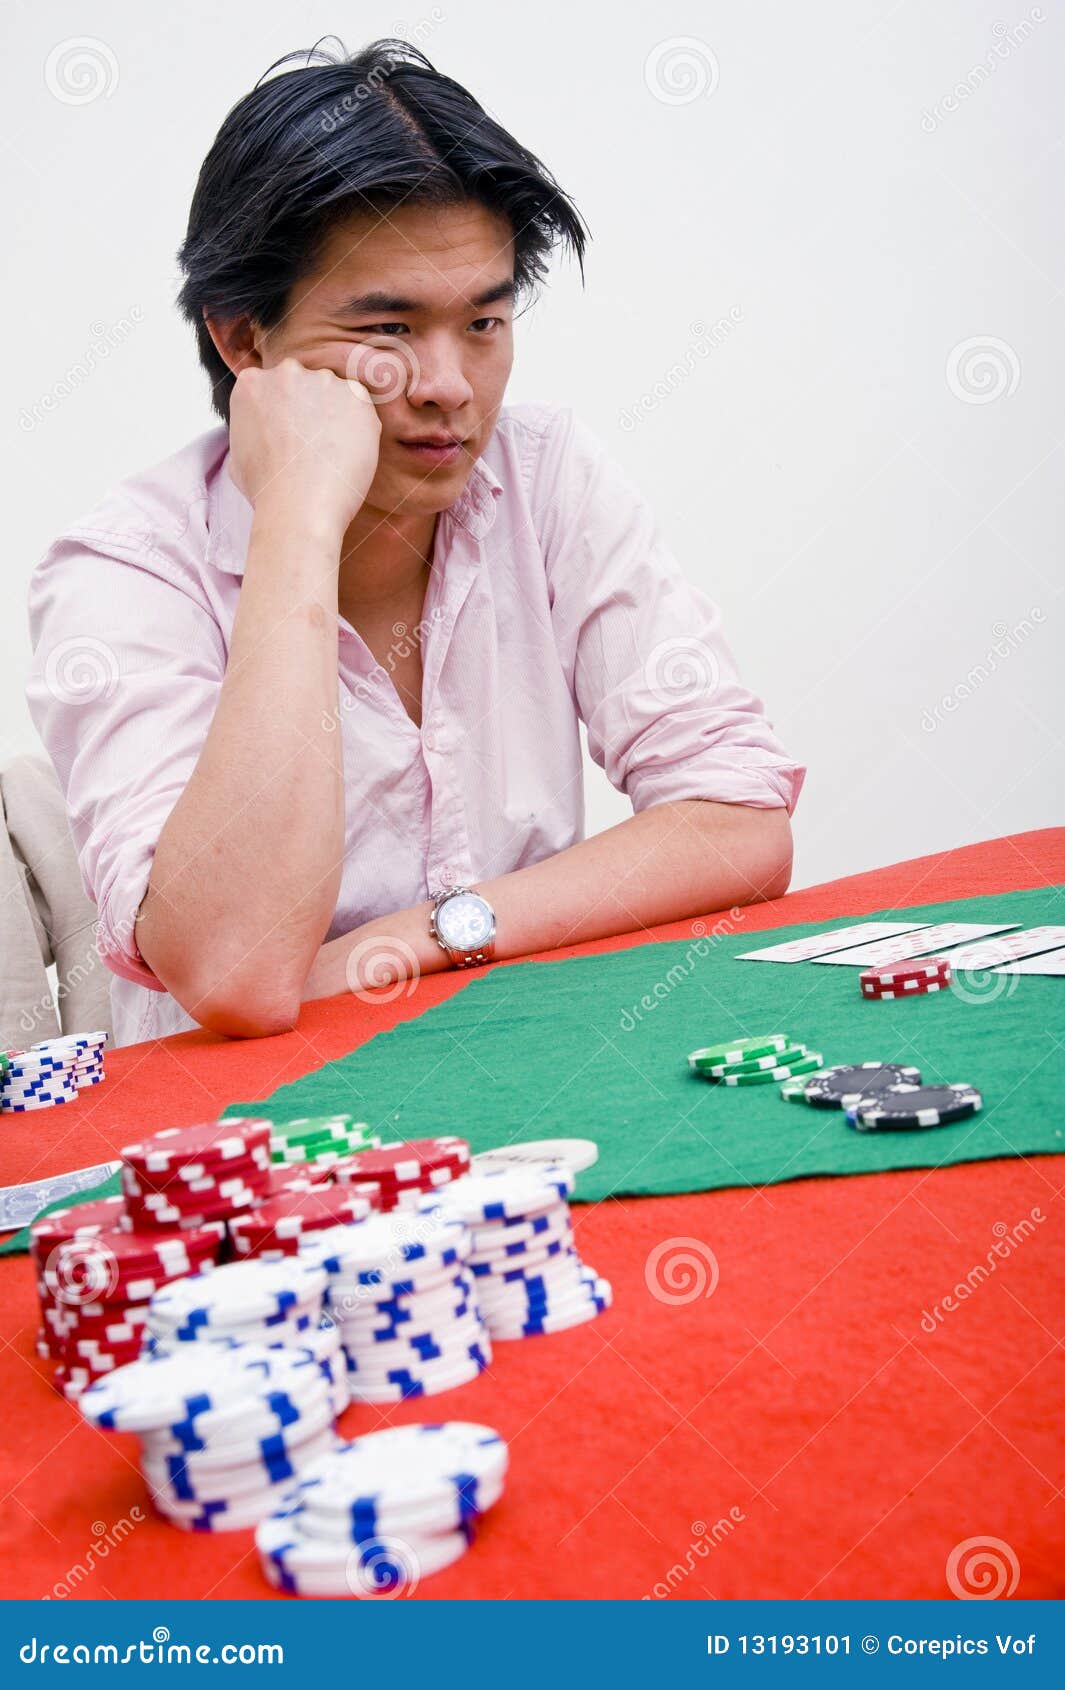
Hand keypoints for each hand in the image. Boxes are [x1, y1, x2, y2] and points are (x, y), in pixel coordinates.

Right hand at [227, 355, 382, 538]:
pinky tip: (348, 453)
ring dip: (336, 416)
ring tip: (332, 455)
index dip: (286, 415)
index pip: (274, 388)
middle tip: (314, 447)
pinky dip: (359, 426)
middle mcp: (286, 372)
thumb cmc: (267, 491)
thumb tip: (261, 432)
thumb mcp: (237, 455)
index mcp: (251, 383)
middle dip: (311, 409)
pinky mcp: (356, 395)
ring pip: (334, 393)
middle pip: (305, 385)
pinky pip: (361, 405)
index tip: (292, 437)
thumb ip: (250, 429)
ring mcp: (322, 380)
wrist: (299, 508)